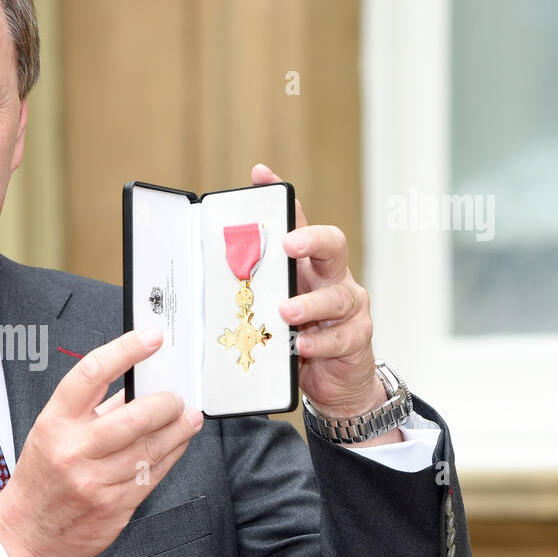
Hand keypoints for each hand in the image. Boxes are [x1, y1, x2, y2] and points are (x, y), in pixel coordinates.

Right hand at [0, 329, 202, 556]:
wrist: (28, 531)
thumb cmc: (43, 476)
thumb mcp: (53, 432)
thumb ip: (94, 407)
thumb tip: (139, 382)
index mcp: (54, 423)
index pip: (91, 374)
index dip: (126, 350)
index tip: (152, 339)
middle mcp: (73, 450)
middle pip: (134, 417)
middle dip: (165, 403)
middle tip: (177, 396)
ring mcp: (95, 481)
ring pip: (151, 447)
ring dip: (178, 429)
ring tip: (189, 417)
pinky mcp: (114, 506)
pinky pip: (153, 474)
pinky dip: (172, 455)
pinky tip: (178, 444)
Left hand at [251, 162, 387, 420]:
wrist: (334, 381)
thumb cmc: (296, 338)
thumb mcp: (268, 311)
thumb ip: (249, 294)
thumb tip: (201, 280)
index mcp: (306, 266)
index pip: (296, 223)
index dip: (282, 196)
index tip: (260, 175)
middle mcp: (332, 279)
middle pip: (333, 246)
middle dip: (311, 240)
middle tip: (291, 244)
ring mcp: (348, 308)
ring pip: (337, 297)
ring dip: (309, 303)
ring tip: (287, 312)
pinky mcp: (356, 338)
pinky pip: (340, 338)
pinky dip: (319, 342)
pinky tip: (302, 346)